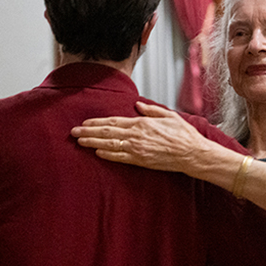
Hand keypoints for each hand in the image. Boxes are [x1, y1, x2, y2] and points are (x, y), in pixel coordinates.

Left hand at [71, 102, 209, 171]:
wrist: (192, 154)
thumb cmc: (184, 135)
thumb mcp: (169, 116)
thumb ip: (151, 110)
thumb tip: (138, 105)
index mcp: (142, 123)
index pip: (114, 121)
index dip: (97, 122)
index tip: (85, 122)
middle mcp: (136, 135)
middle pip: (107, 132)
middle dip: (88, 132)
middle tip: (73, 132)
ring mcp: (137, 149)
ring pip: (109, 144)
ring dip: (93, 142)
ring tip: (79, 142)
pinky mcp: (141, 160)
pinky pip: (119, 157)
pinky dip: (107, 154)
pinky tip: (97, 152)